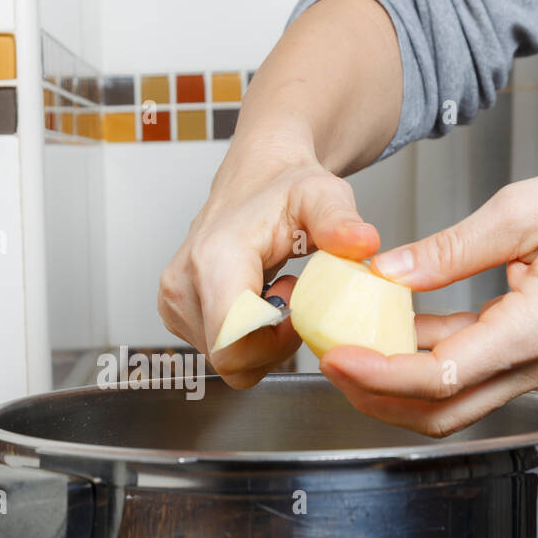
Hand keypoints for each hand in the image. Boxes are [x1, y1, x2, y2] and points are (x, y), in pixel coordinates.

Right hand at [158, 145, 380, 387]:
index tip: (297, 309)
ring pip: (225, 360)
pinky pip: (217, 351)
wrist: (257, 177)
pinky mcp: (174, 311)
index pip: (233, 343)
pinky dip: (245, 337)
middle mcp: (183, 283)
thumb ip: (340, 220)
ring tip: (274, 293)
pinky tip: (257, 300)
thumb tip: (364, 241)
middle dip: (271, 344)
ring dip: (260, 340)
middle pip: (231, 359)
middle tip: (291, 297)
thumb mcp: (324, 196)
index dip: (274, 344)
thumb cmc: (286, 189)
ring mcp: (173, 300)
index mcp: (213, 259)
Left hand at [320, 160, 537, 435]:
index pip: (439, 377)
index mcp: (532, 333)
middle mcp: (531, 363)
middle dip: (374, 395)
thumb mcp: (525, 210)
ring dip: (394, 385)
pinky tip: (391, 331)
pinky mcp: (526, 354)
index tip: (334, 355)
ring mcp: (530, 365)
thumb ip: (450, 248)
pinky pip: (465, 373)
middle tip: (328, 360)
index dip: (378, 373)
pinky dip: (422, 362)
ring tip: (349, 347)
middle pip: (437, 412)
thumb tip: (387, 271)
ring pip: (449, 402)